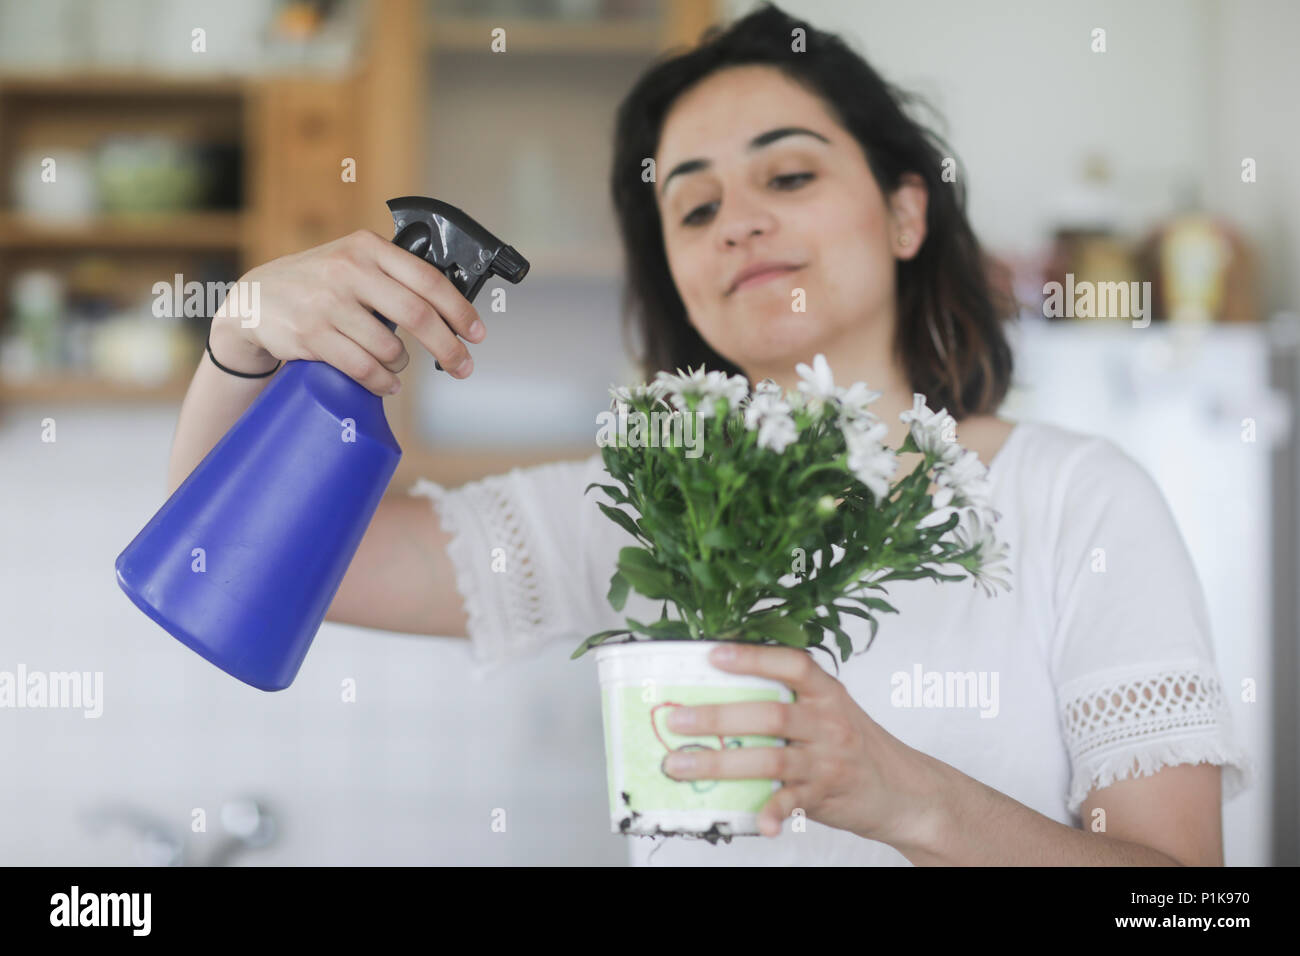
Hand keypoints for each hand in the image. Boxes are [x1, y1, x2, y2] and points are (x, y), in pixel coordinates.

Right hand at [212, 229, 485, 394]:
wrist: (254, 300)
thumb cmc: (316, 284)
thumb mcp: (351, 262)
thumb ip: (392, 276)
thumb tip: (449, 309)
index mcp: (367, 248)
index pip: (428, 279)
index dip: (459, 310)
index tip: (477, 334)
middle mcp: (348, 270)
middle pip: (418, 315)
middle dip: (448, 347)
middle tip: (463, 366)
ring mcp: (327, 302)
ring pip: (390, 348)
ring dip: (403, 367)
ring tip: (398, 369)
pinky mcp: (310, 334)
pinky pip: (362, 368)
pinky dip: (382, 382)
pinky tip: (386, 383)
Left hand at [660, 643, 937, 844]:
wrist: (906, 791)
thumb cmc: (855, 746)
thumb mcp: (831, 711)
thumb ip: (789, 701)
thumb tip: (720, 695)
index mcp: (827, 693)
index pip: (792, 664)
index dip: (753, 657)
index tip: (712, 654)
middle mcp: (828, 722)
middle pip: (770, 714)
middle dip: (718, 717)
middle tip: (677, 720)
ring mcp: (827, 760)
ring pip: (771, 759)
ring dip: (720, 764)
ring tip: (681, 765)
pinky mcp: (826, 796)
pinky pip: (794, 803)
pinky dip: (772, 811)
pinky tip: (756, 820)